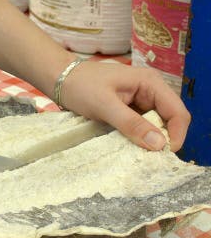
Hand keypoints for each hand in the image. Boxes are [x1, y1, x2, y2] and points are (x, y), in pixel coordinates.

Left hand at [58, 61, 190, 152]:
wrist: (60, 79)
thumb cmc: (81, 86)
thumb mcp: (105, 106)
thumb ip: (131, 123)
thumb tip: (159, 144)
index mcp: (150, 83)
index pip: (177, 111)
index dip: (177, 134)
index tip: (165, 154)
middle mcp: (150, 91)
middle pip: (169, 120)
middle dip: (163, 139)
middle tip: (150, 158)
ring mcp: (140, 100)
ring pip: (155, 125)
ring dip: (150, 140)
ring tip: (139, 154)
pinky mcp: (129, 109)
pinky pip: (141, 126)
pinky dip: (138, 137)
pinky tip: (129, 146)